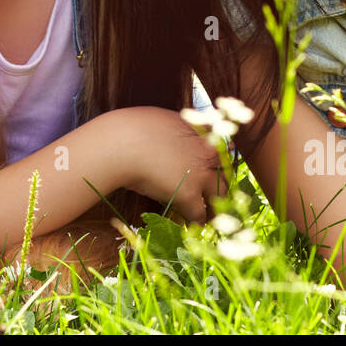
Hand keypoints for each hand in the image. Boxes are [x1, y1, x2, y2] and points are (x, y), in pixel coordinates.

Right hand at [115, 107, 226, 223]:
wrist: (120, 143)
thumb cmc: (131, 128)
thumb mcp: (163, 119)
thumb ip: (178, 129)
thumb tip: (176, 135)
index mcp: (202, 131)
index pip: (222, 148)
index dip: (217, 163)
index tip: (214, 171)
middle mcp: (207, 150)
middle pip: (225, 172)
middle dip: (221, 185)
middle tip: (215, 196)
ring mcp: (201, 172)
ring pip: (219, 194)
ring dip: (215, 207)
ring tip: (210, 217)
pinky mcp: (189, 193)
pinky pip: (199, 213)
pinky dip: (196, 221)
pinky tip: (192, 226)